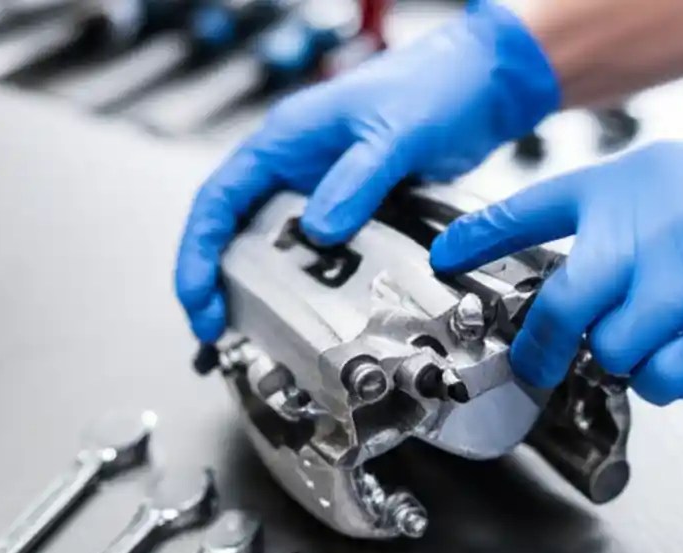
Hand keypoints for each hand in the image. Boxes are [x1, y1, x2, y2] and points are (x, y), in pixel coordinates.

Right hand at [176, 1, 559, 341]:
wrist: (484, 87)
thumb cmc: (435, 88)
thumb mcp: (394, 134)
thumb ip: (356, 181)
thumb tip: (319, 231)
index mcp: (284, 141)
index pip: (219, 200)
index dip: (199, 253)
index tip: (198, 300)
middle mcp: (296, 167)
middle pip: (236, 229)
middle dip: (220, 282)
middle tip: (219, 332)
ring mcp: (324, 189)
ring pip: (277, 245)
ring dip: (263, 288)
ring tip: (257, 334)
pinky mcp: (357, 209)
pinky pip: (322, 252)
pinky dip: (312, 283)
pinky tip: (316, 314)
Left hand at [430, 112, 682, 404]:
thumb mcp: (680, 174)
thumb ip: (624, 221)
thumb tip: (583, 277)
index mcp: (623, 184)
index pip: (526, 212)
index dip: (478, 240)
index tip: (447, 260)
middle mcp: (639, 232)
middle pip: (556, 310)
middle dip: (538, 349)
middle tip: (536, 362)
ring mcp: (679, 281)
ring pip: (611, 352)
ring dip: (620, 359)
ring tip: (654, 338)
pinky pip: (661, 379)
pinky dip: (665, 379)